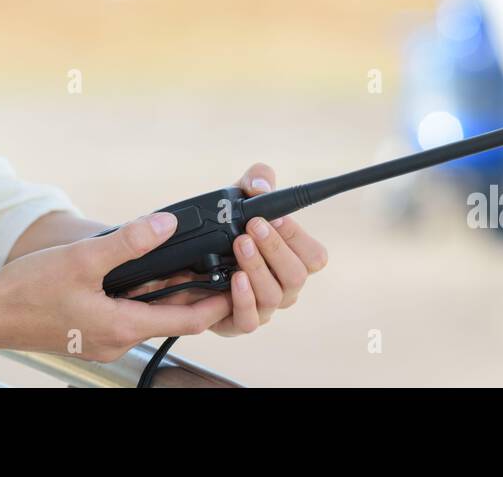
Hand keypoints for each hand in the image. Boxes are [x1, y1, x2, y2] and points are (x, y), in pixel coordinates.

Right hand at [0, 212, 232, 361]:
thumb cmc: (28, 291)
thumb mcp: (83, 258)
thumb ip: (128, 242)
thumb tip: (166, 224)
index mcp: (121, 326)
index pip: (187, 321)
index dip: (217, 303)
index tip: (239, 283)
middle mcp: (117, 339)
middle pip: (171, 317)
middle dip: (196, 292)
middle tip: (219, 263)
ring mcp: (103, 337)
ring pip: (149, 313)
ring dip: (168, 290)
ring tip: (188, 260)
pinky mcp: (90, 330)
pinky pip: (128, 312)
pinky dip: (142, 294)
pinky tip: (141, 270)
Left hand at [118, 163, 328, 336]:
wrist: (188, 259)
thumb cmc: (227, 227)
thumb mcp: (240, 197)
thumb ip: (256, 181)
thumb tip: (261, 187)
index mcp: (291, 259)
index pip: (314, 257)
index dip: (298, 237)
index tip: (277, 216)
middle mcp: (282, 286)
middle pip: (296, 276)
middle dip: (275, 248)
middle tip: (252, 227)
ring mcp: (262, 306)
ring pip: (273, 296)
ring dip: (257, 267)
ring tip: (239, 245)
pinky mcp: (237, 322)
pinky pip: (249, 319)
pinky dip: (244, 299)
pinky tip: (234, 278)